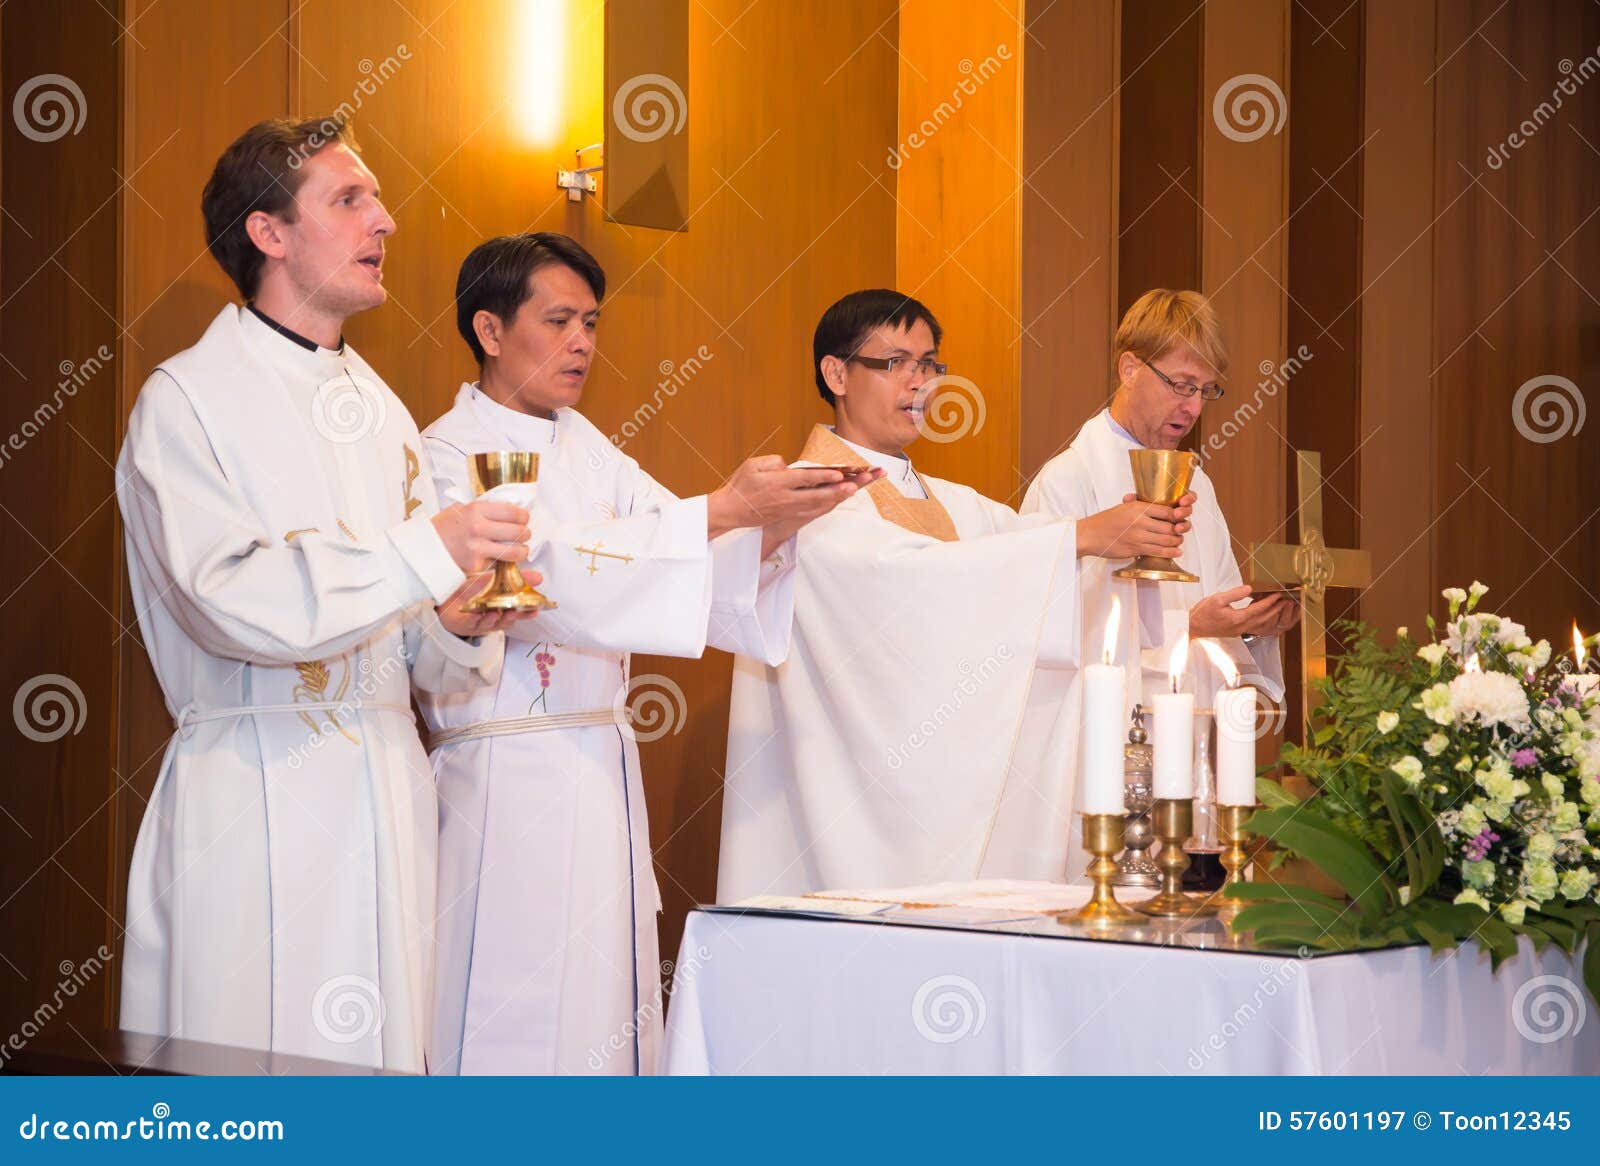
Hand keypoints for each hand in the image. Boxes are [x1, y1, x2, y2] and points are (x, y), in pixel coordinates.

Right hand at [432, 501, 529, 572]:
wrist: (423, 549)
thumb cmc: (443, 528)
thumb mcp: (460, 509)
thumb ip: (483, 509)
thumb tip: (509, 507)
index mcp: (476, 510)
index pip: (513, 512)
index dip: (523, 516)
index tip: (523, 519)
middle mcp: (478, 527)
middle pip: (518, 531)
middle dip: (525, 534)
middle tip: (524, 535)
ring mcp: (477, 548)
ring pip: (515, 551)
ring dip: (522, 551)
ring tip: (520, 549)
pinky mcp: (476, 565)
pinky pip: (499, 563)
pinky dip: (503, 562)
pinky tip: (499, 558)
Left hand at [436, 570, 545, 637]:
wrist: (446, 597)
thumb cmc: (471, 591)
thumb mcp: (495, 581)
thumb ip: (515, 579)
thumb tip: (538, 577)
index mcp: (500, 609)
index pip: (518, 612)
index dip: (527, 613)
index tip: (536, 610)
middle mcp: (492, 618)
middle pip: (507, 620)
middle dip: (514, 617)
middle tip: (519, 612)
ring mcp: (480, 623)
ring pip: (492, 624)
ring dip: (498, 619)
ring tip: (502, 612)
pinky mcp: (466, 625)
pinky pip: (474, 625)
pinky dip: (480, 621)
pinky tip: (484, 615)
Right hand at [707, 455, 884, 539]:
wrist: (731, 511)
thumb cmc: (740, 485)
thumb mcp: (751, 465)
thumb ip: (772, 462)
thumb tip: (788, 465)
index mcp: (777, 483)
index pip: (804, 479)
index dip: (823, 477)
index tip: (839, 475)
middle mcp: (786, 498)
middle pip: (816, 494)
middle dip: (838, 490)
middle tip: (856, 486)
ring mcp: (788, 508)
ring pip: (817, 504)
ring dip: (836, 498)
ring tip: (854, 491)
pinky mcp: (788, 515)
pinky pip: (811, 511)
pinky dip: (826, 505)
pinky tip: (838, 501)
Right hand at [1075, 491, 1195, 559]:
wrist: (1090, 535)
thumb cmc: (1105, 521)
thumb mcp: (1123, 507)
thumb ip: (1139, 505)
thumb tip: (1155, 506)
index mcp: (1138, 508)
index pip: (1166, 511)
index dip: (1177, 516)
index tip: (1179, 519)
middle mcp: (1140, 521)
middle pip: (1169, 527)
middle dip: (1178, 531)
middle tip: (1180, 532)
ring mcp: (1138, 537)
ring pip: (1166, 540)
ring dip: (1176, 542)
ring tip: (1178, 542)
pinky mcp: (1135, 549)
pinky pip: (1158, 551)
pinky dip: (1170, 552)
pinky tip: (1176, 552)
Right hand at [1189, 583, 1300, 638]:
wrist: (1192, 628)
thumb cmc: (1201, 614)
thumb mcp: (1216, 599)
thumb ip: (1234, 594)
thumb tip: (1248, 589)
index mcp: (1237, 618)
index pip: (1258, 608)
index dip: (1270, 601)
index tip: (1278, 594)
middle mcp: (1240, 626)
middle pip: (1263, 618)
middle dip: (1275, 609)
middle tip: (1285, 601)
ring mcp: (1238, 630)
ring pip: (1260, 623)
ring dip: (1271, 615)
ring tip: (1278, 607)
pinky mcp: (1235, 631)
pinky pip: (1254, 626)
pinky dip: (1262, 619)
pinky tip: (1263, 615)